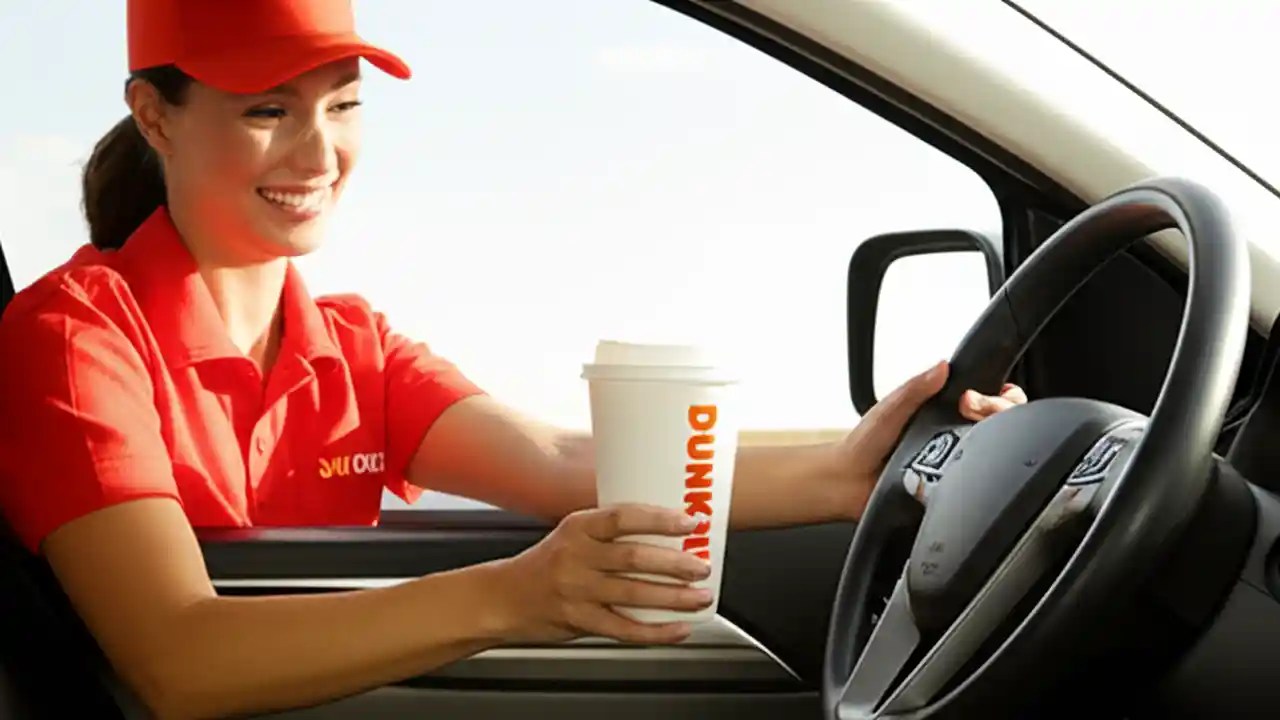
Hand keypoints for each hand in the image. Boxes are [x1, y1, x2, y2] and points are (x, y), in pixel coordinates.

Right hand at [492, 504, 713, 644]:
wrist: (505, 597)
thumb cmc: (547, 564)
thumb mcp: (573, 535)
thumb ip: (610, 534)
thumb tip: (667, 533)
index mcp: (578, 527)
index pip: (623, 517)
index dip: (659, 520)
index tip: (689, 523)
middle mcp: (577, 557)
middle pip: (633, 558)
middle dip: (675, 564)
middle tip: (701, 566)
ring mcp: (577, 590)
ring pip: (634, 594)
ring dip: (673, 597)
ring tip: (700, 597)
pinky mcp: (578, 620)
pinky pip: (624, 628)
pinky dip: (655, 631)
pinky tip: (678, 628)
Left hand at [837, 360, 1027, 518]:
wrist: (846, 482)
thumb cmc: (863, 444)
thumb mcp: (891, 407)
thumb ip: (916, 388)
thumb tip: (942, 365)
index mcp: (942, 412)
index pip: (988, 398)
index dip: (998, 395)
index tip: (985, 395)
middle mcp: (954, 436)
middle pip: (1001, 422)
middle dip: (998, 411)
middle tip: (973, 410)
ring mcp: (954, 462)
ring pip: (994, 452)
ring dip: (992, 443)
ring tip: (968, 438)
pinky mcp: (950, 489)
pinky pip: (976, 484)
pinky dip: (979, 475)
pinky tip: (969, 468)